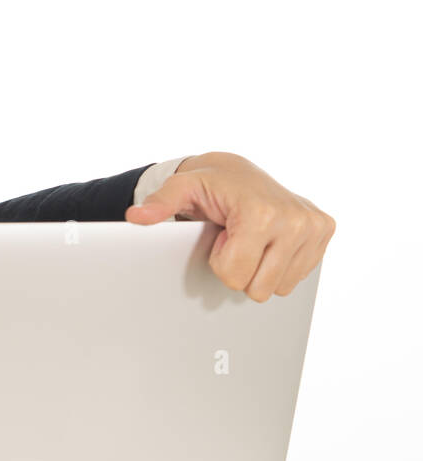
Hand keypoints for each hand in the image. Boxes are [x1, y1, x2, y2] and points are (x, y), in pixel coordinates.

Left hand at [125, 151, 335, 301]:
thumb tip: (136, 216)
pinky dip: (279, 264)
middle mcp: (297, 220)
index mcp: (263, 214)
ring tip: (251, 238)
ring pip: (280, 288)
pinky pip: (297, 277)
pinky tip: (269, 240)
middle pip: (259, 289)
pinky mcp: (324, 230)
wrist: (240, 172)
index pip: (236, 278)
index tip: (221, 237)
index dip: (221, 262)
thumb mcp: (180, 189)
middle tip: (236, 238)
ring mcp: (315, 226)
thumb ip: (159, 204)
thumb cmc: (210, 183)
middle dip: (241, 268)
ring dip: (260, 268)